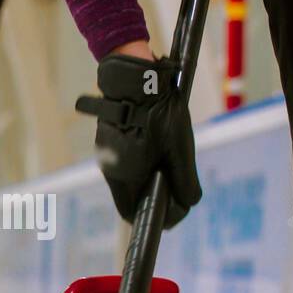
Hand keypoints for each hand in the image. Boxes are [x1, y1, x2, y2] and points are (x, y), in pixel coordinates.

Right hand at [77, 54, 201, 228]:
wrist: (135, 77)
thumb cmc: (159, 115)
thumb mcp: (180, 152)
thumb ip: (185, 183)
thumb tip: (188, 204)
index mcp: (124, 178)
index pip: (132, 214)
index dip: (155, 215)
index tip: (173, 207)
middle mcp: (109, 169)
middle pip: (132, 195)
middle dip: (154, 193)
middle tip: (175, 178)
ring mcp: (105, 153)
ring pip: (129, 177)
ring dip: (148, 174)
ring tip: (167, 156)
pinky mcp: (106, 139)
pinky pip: (124, 159)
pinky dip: (140, 159)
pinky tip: (154, 142)